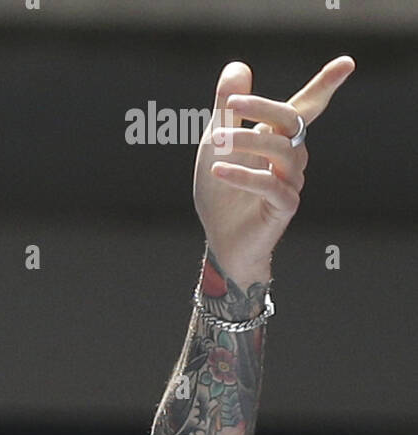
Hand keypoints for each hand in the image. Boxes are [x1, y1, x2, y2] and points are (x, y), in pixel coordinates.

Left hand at [194, 55, 354, 286]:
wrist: (221, 241)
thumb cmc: (221, 193)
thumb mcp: (216, 146)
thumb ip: (226, 110)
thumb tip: (239, 68)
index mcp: (277, 138)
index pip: (305, 107)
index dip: (326, 85)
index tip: (347, 64)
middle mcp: (290, 157)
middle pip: (292, 121)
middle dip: (264, 107)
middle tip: (234, 103)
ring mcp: (291, 181)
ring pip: (280, 151)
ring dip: (247, 142)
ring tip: (216, 142)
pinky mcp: (284, 207)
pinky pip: (270, 185)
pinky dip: (243, 175)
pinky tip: (218, 170)